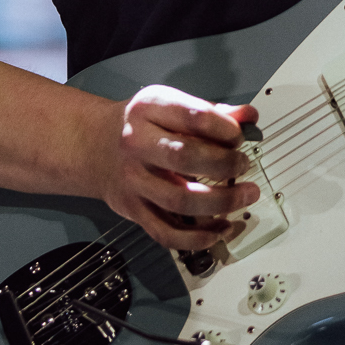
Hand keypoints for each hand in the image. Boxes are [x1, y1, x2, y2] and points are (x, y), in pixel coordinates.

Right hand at [92, 84, 259, 251]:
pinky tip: (221, 229)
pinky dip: (197, 239)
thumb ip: (211, 112)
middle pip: (186, 158)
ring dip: (220, 203)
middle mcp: (137, 144)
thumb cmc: (142, 124)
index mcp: (150, 109)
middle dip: (225, 165)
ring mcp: (134, 181)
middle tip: (244, 165)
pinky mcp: (133, 210)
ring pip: (179, 200)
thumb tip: (249, 116)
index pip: (194, 117)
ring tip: (245, 195)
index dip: (226, 129)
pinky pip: (166, 233)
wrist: (95, 145)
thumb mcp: (170, 105)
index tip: (240, 137)